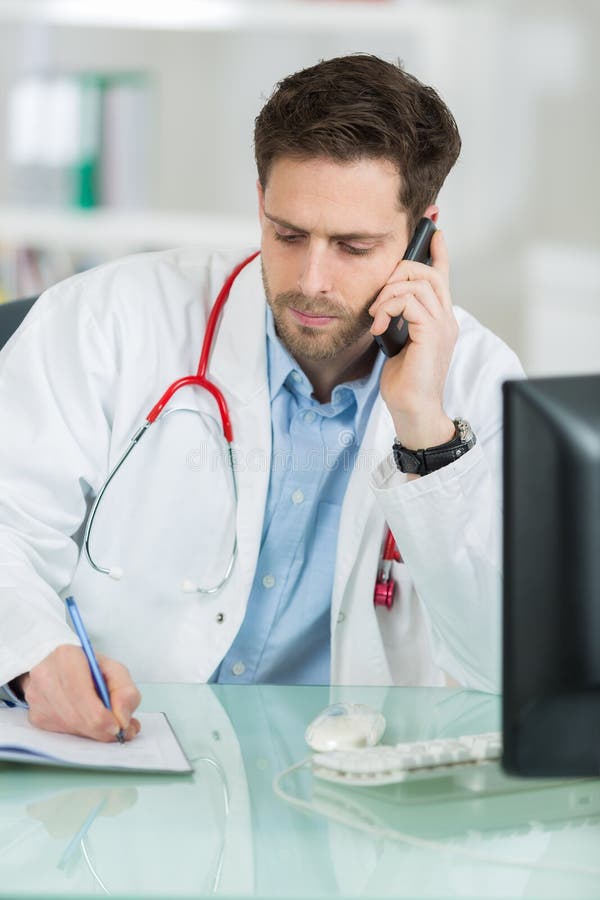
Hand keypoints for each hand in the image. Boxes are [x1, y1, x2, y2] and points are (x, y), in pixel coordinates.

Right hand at [17, 645, 140, 741]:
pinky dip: (81, 731)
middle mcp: (45, 676)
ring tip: (106, 722)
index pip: (82, 696)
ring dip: (93, 731)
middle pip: (76, 717)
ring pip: (71, 728)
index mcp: (66, 657)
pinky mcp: (36, 716)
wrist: (58, 665)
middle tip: (119, 730)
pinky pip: (63, 733)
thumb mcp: (114, 670)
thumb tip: (124, 720)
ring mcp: (36, 698)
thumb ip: (126, 692)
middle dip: (102, 729)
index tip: (120, 726)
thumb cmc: (88, 667)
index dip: (103, 718)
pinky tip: (88, 719)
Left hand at [369, 229, 457, 449]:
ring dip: (388, 294)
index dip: (438, 249)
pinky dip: (388, 308)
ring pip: (418, 282)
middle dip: (398, 273)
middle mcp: (446, 318)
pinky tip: (379, 327)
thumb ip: (399, 319)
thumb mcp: (399, 341)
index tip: (433, 228)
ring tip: (376, 316)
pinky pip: (410, 302)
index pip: (443, 275)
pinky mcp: (432, 334)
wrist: (413, 410)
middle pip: (428, 272)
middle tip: (378, 299)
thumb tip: (384, 301)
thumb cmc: (405, 382)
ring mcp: (442, 325)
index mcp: (440, 318)